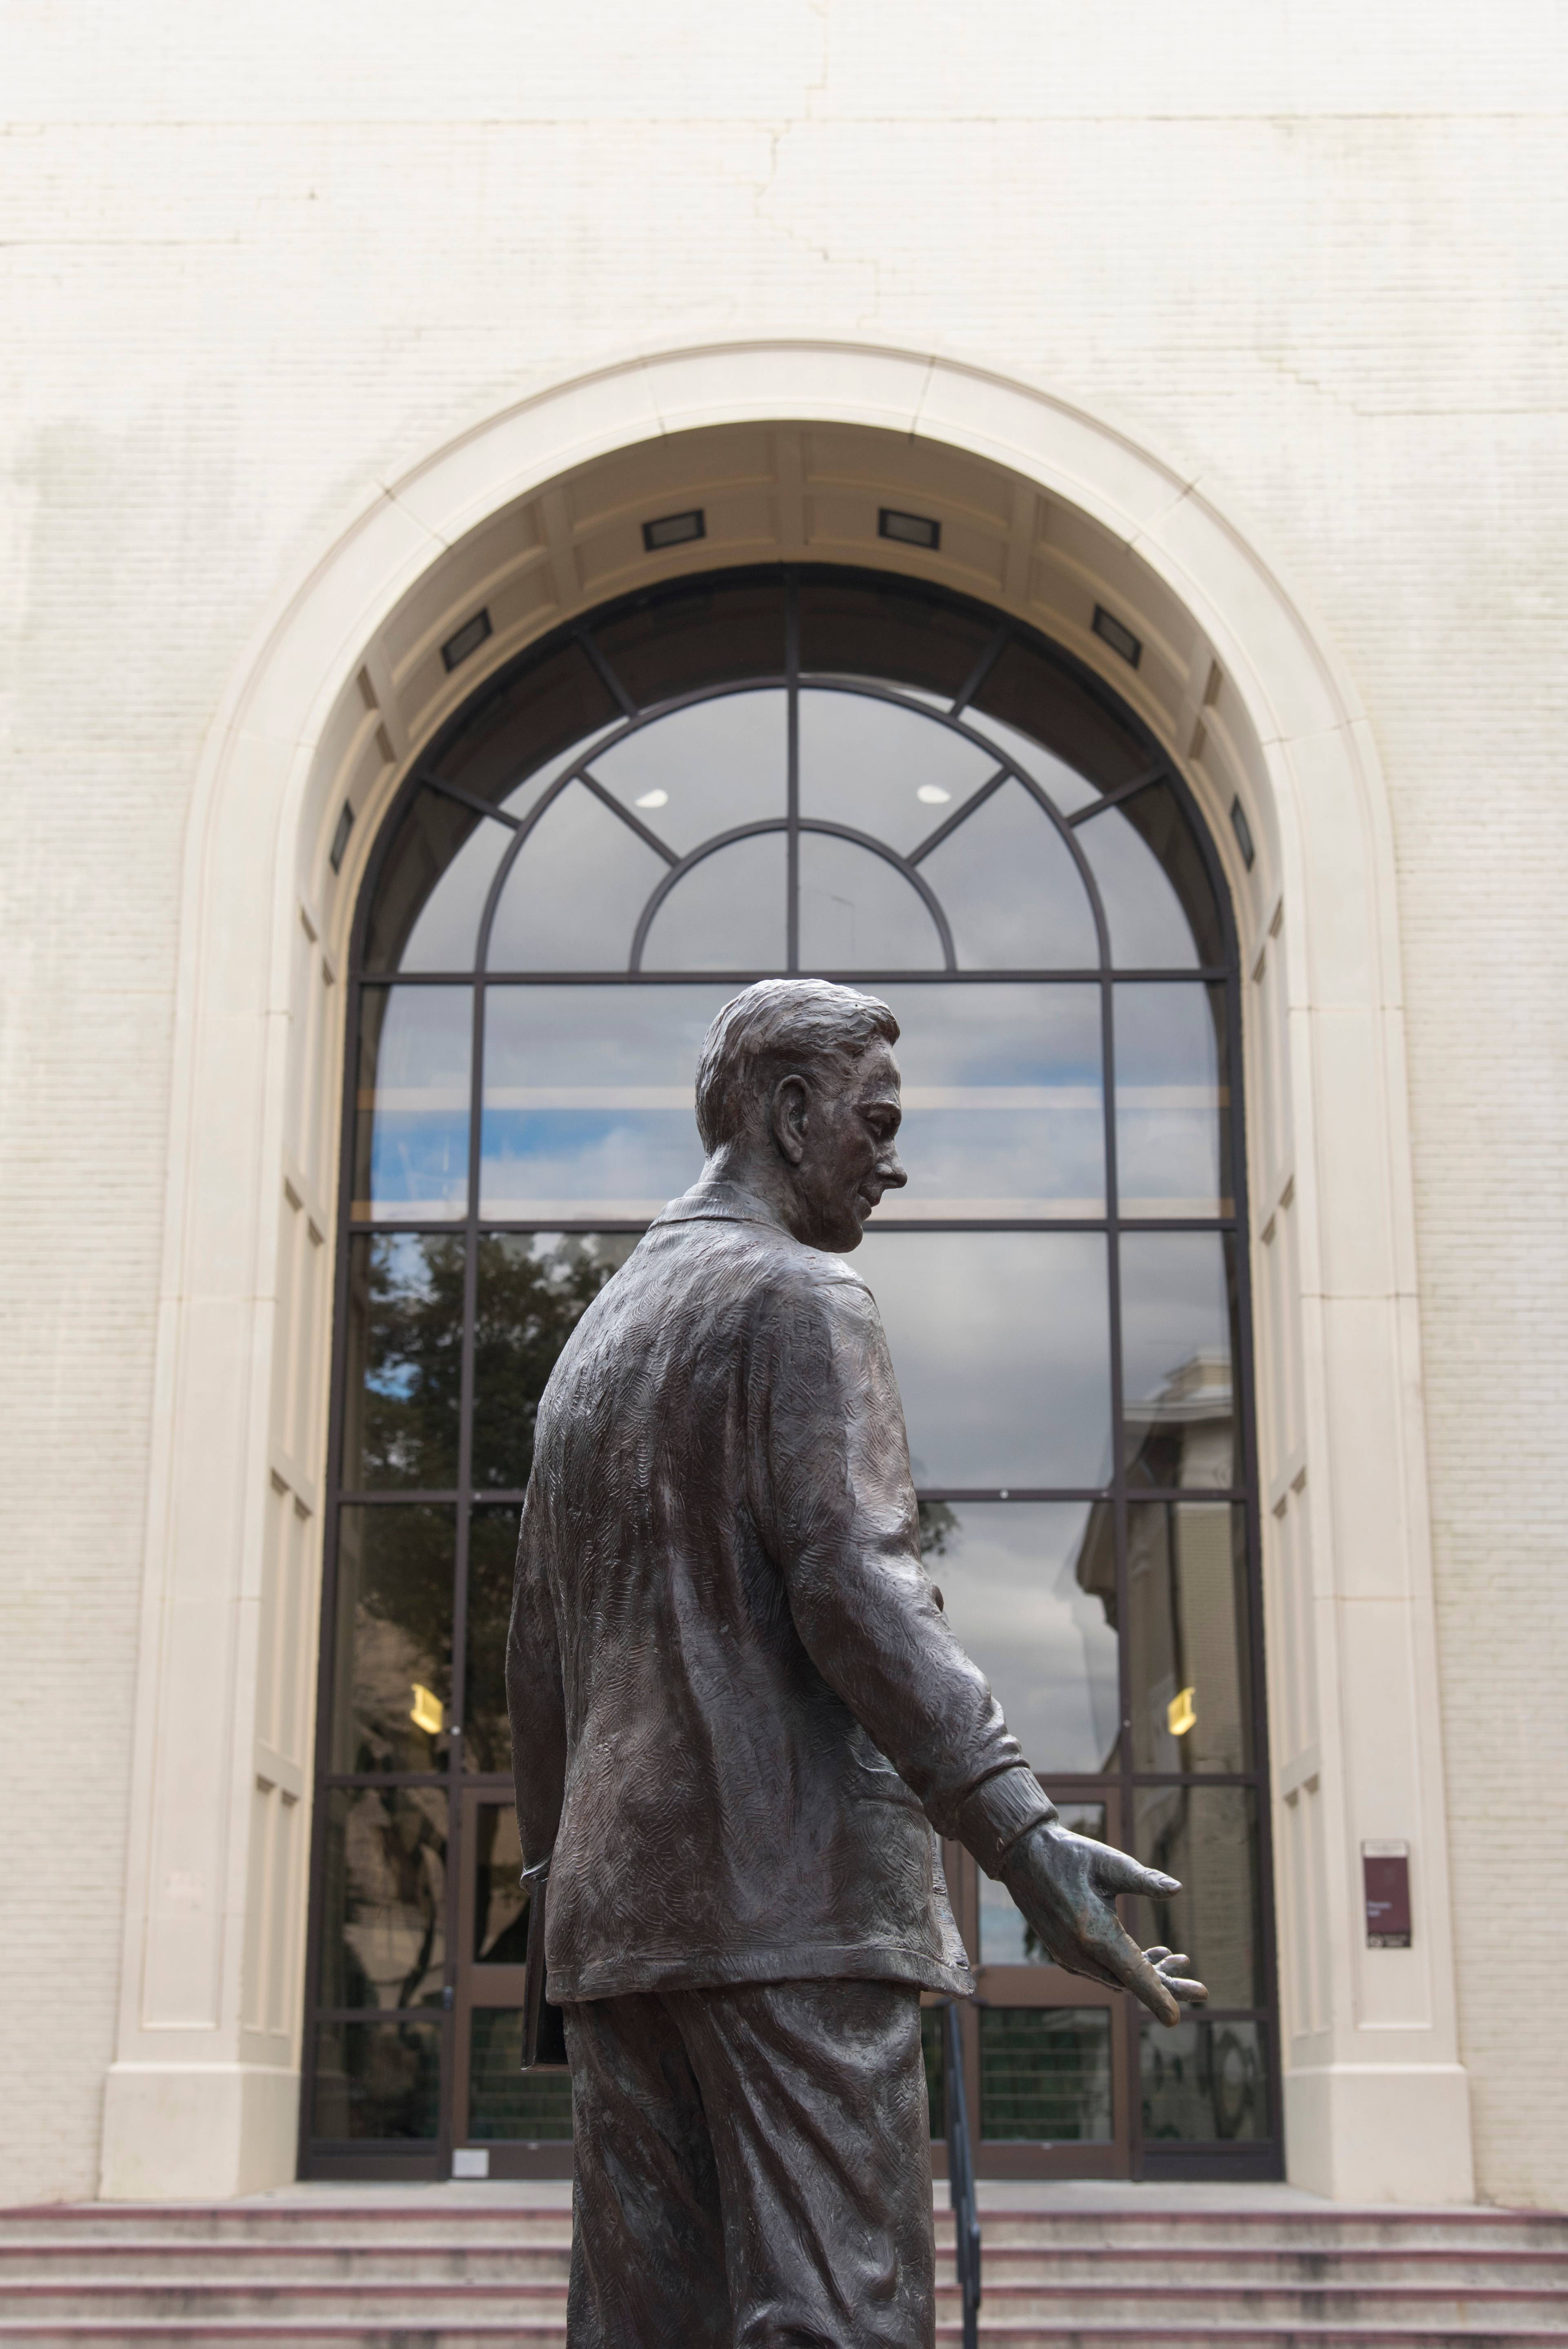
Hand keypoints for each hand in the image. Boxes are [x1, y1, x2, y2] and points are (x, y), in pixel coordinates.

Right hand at [999, 1820, 1209, 2026]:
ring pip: (1117, 1977)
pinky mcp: (1064, 1953)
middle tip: (1201, 1990)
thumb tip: (1177, 1889)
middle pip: (1131, 1982)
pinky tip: (1151, 1953)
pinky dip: (1128, 1967)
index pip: (1133, 1974)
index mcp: (1092, 1933)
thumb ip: (1144, 1879)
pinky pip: (1102, 1970)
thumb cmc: (1069, 1854)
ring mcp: (1068, 1956)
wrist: (1022, 1855)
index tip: (1176, 2019)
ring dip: (1148, 1973)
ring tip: (1179, 1958)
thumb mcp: (1109, 1862)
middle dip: (1166, 1986)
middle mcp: (1078, 1953)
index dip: (1158, 1996)